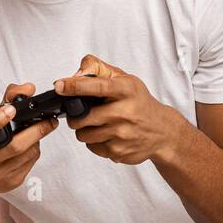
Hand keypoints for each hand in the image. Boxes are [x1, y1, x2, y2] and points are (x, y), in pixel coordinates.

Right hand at [0, 81, 57, 201]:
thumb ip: (4, 102)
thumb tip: (28, 88)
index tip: (11, 110)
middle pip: (14, 146)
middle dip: (36, 130)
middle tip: (49, 120)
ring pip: (27, 154)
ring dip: (38, 139)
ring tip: (41, 129)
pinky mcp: (11, 182)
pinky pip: (30, 163)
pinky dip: (35, 150)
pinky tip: (32, 144)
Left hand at [54, 54, 183, 164]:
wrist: (163, 131)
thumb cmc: (140, 103)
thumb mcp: (126, 80)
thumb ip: (100, 70)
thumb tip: (76, 73)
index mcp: (127, 90)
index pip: (97, 86)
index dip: (75, 86)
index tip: (59, 86)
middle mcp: (126, 113)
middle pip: (83, 117)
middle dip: (75, 116)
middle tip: (80, 113)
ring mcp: (123, 135)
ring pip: (84, 135)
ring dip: (84, 130)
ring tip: (96, 124)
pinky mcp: (120, 152)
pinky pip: (92, 148)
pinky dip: (94, 142)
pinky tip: (107, 135)